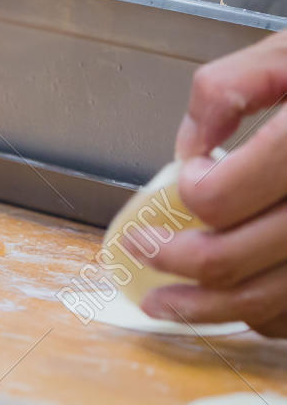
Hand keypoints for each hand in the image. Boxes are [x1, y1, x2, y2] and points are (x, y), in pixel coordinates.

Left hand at [127, 30, 286, 334]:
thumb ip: (227, 90)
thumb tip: (190, 149)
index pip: (218, 198)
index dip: (188, 191)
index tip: (188, 176)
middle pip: (229, 259)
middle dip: (171, 260)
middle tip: (139, 249)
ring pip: (265, 302)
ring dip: (205, 308)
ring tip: (166, 303)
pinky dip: (264, 315)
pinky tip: (237, 302)